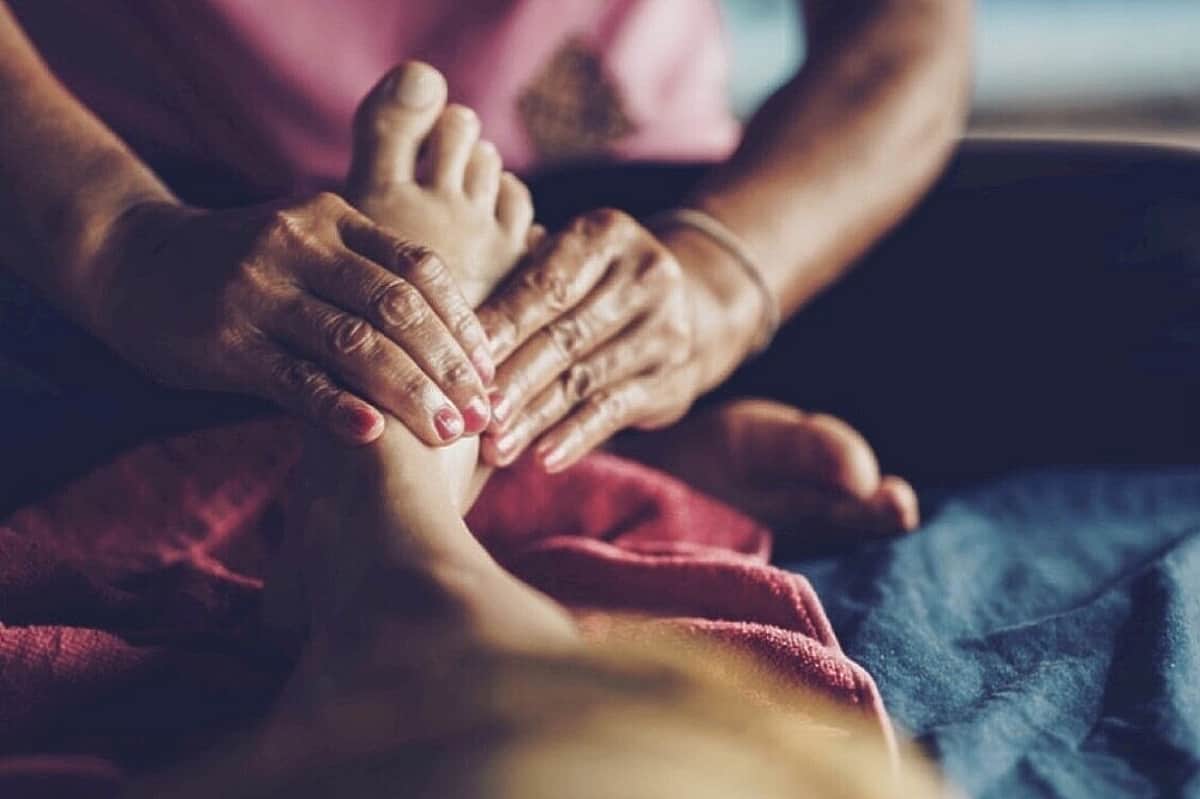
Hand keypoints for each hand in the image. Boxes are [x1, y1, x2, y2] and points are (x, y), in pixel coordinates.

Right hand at [92, 193, 494, 444]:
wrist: (132, 261)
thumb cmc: (245, 267)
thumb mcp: (308, 247)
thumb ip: (367, 276)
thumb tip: (453, 339)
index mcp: (334, 219)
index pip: (418, 269)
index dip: (462, 322)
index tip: (490, 369)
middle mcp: (301, 245)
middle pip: (397, 308)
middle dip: (448, 364)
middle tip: (482, 412)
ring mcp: (260, 291)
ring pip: (354, 344)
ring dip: (410, 392)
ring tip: (447, 432)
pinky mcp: (224, 340)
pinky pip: (294, 378)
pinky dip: (338, 406)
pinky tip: (374, 434)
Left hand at [476, 208, 760, 470]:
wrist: (685, 304)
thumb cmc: (589, 283)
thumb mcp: (563, 260)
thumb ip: (515, 280)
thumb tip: (442, 327)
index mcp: (606, 235)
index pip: (548, 284)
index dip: (503, 324)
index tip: (462, 360)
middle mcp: (645, 276)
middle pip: (566, 335)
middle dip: (514, 379)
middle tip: (471, 414)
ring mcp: (665, 330)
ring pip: (585, 379)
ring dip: (535, 417)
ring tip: (495, 448)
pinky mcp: (672, 379)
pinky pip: (615, 410)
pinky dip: (576, 436)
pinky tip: (543, 457)